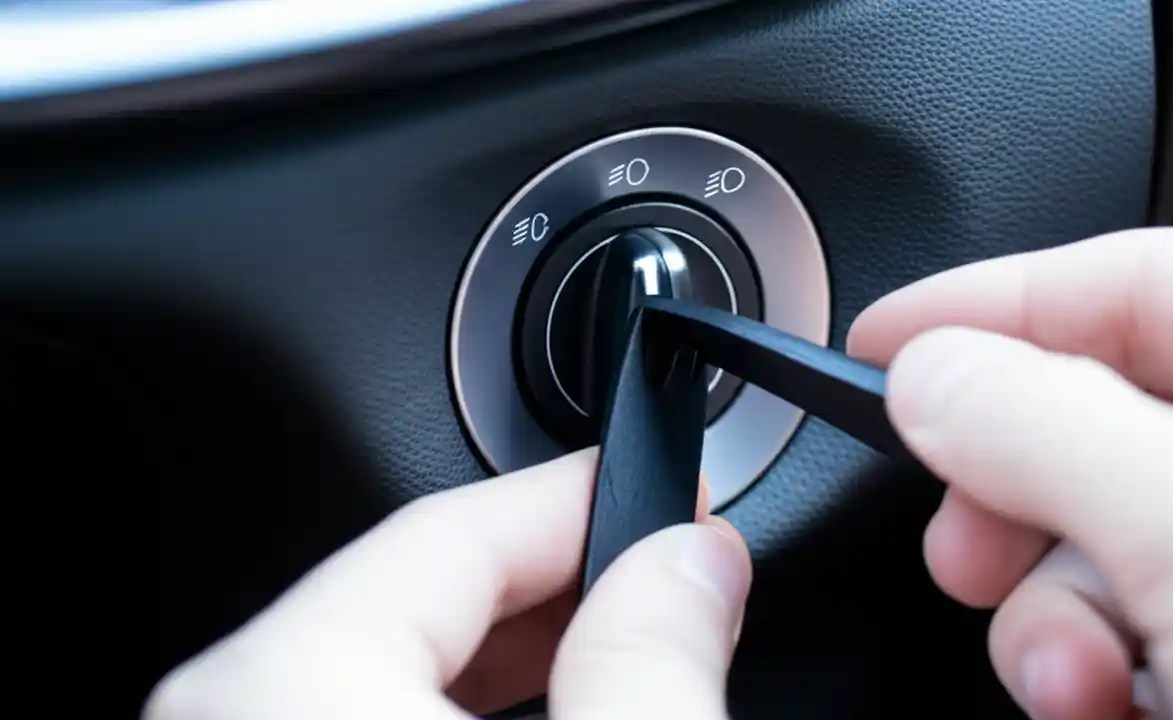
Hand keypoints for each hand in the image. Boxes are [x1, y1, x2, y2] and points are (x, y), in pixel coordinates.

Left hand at [143, 450, 751, 719]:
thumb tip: (694, 563)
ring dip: (505, 654)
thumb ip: (653, 660)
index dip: (582, 499)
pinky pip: (351, 719)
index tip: (665, 494)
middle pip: (407, 595)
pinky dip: (442, 708)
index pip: (448, 533)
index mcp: (285, 693)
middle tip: (658, 573)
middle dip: (552, 577)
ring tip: (608, 653)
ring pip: (377, 668)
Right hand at [849, 227, 1172, 719]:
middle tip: (965, 549)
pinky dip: (1100, 674)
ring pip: (1103, 541)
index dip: (992, 304)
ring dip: (1053, 620)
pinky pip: (1139, 630)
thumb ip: (1045, 428)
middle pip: (1100, 421)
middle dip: (1012, 500)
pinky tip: (1115, 710)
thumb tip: (929, 374)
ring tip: (1076, 682)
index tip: (878, 344)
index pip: (1135, 278)